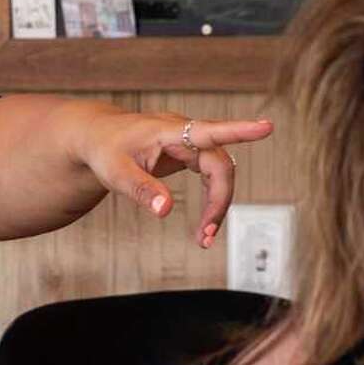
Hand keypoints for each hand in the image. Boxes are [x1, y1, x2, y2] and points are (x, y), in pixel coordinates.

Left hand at [87, 113, 273, 249]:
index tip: (266, 127)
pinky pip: (210, 176)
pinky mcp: (188, 153)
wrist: (97, 137)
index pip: (209, 130)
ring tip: (205, 237)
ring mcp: (189, 142)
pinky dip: (210, 200)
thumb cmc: (105, 149)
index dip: (240, 130)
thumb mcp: (115, 173)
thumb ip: (142, 190)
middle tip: (205, 236)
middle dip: (218, 201)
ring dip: (217, 204)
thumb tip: (165, 211)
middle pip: (219, 165)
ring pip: (218, 173)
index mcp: (168, 130)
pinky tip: (204, 224)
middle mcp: (185, 132)